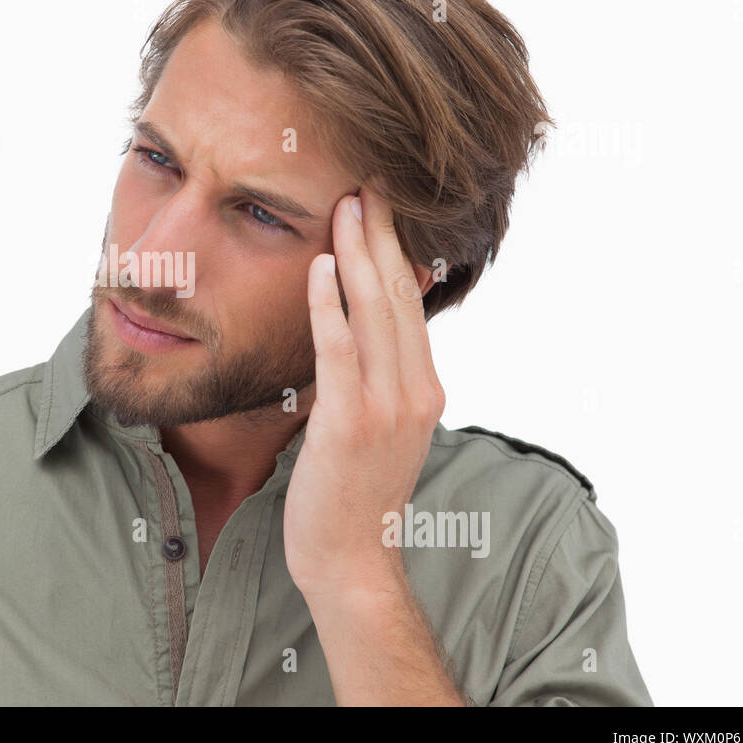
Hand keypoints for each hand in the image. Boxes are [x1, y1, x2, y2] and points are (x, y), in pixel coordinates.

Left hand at [283, 187, 446, 600]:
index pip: (410, 303)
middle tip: (368, 182)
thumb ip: (375, 376)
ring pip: (375, 312)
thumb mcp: (377, 425)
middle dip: (382, 234)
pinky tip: (318, 267)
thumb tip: (358, 328)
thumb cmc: (351, 493)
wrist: (350, 561)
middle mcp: (416, 390)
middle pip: (399, 295)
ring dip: (358, 253)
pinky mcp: (350, 424)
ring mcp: (387, 407)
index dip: (396, 249)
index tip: (382, 204)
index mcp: (424, 387)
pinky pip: (339, 352)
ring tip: (348, 203)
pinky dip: (330, 306)